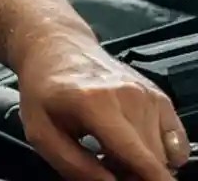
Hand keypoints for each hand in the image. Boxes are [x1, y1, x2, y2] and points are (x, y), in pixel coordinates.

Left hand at [16, 38, 189, 180]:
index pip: (137, 153)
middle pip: (152, 158)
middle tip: (105, 165)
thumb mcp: (40, 132)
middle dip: (133, 174)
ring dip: (143, 163)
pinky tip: (133, 146)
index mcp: (96, 103)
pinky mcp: (159, 97)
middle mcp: (129, 96)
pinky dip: (160, 152)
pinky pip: (176, 141)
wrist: (56, 48)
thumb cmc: (43, 90)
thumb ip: (73, 165)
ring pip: (164, 152)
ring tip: (111, 152)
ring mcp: (148, 94)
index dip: (149, 179)